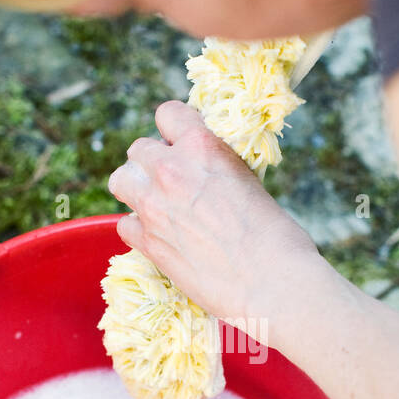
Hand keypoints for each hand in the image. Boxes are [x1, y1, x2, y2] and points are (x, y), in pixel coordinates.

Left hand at [108, 101, 320, 334]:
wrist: (272, 284)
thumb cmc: (278, 236)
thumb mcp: (249, 181)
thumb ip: (217, 169)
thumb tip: (205, 173)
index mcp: (202, 147)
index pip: (167, 113)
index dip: (174, 130)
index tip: (182, 145)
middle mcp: (171, 170)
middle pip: (138, 149)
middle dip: (153, 162)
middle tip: (172, 183)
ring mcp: (154, 206)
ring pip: (120, 180)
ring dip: (135, 188)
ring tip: (156, 204)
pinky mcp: (148, 242)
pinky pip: (123, 223)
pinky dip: (138, 228)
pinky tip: (159, 236)